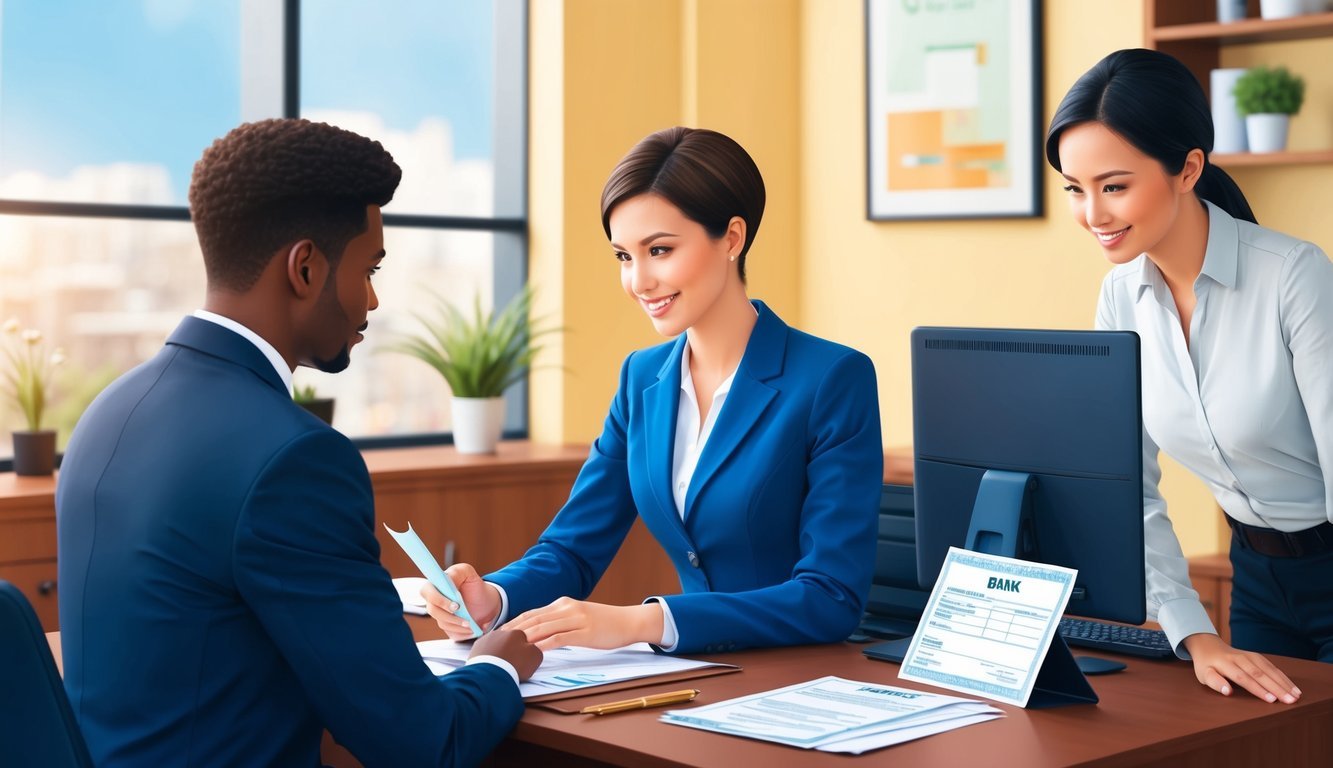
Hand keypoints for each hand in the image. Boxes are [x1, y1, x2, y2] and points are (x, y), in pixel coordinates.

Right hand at [420, 563, 500, 639]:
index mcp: (436, 585)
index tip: (456, 605)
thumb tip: (448, 578)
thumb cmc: (475, 586)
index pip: (426, 591)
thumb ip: (459, 571)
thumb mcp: (469, 573)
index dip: (439, 600)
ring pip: (443, 623)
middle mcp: (434, 601)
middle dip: (450, 616)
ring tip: (472, 624)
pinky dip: (463, 633)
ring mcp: (440, 615)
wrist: (486, 603)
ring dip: (458, 625)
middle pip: (433, 611)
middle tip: (466, 618)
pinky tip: (473, 629)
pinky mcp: (447, 626)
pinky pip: (450, 633)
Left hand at [470, 629, 542, 680]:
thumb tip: (531, 647)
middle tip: (511, 661)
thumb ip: (535, 648)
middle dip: (510, 647)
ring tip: (499, 664)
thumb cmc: (514, 666)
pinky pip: (484, 648)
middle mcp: (502, 632)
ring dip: (498, 650)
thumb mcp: (535, 657)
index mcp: (517, 633)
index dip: (523, 648)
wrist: (491, 675)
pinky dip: (486, 654)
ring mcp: (488, 638)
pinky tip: (489, 663)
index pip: (523, 638)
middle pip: (508, 639)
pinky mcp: (477, 646)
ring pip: (496, 642)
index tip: (522, 658)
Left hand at [503, 597, 663, 650]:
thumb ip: (560, 621)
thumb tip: (540, 633)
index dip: (515, 622)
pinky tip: (533, 651)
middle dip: (513, 630)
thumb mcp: (579, 617)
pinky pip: (559, 638)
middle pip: (534, 619)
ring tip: (509, 646)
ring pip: (543, 627)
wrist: (629, 622)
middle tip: (497, 641)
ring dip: (524, 637)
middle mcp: (567, 608)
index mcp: (563, 604)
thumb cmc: (604, 623)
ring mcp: (576, 619)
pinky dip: (543, 644)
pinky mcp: (585, 632)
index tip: (499, 631)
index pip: (533, 613)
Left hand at [1182, 633, 1301, 702]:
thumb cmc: (1207, 665)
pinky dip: (1284, 678)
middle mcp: (1240, 658)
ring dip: (1284, 683)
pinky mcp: (1258, 657)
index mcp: (1226, 664)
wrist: (1210, 646)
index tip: (1271, 700)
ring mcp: (1250, 656)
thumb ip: (1215, 682)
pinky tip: (1293, 688)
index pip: (1243, 678)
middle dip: (1277, 688)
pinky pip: (1272, 667)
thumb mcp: (1204, 674)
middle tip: (1290, 701)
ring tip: (1296, 696)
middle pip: (1260, 674)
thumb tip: (1227, 691)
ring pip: (1269, 669)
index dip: (1258, 689)